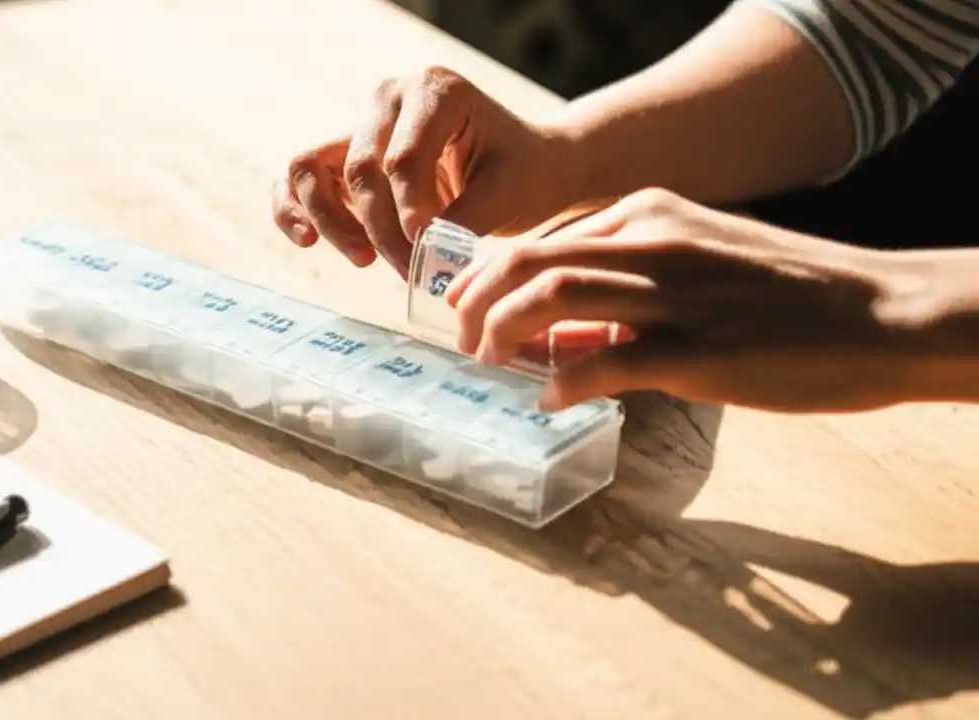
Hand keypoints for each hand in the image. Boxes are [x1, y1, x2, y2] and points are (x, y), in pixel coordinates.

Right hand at [271, 66, 580, 277]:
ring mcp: (359, 125)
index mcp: (434, 90)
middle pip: (360, 168)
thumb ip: (462, 224)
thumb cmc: (520, 174)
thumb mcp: (506, 195)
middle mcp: (388, 98)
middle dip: (382, 229)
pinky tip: (306, 241)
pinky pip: (297, 180)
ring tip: (366, 258)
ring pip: (312, 170)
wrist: (524, 168)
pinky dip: (293, 210)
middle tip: (411, 270)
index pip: (403, 157)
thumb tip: (423, 262)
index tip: (428, 248)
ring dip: (332, 222)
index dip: (410, 210)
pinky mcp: (341, 157)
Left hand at [445, 188, 929, 412]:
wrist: (880, 313)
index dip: (494, 275)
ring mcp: (673, 293)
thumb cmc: (788, 294)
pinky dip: (562, 382)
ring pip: (552, 295)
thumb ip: (628, 282)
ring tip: (488, 363)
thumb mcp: (701, 258)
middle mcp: (653, 240)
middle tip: (462, 339)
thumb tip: (558, 331)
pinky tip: (550, 402)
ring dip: (503, 331)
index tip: (470, 307)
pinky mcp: (696, 351)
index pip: (546, 237)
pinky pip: (604, 362)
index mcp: (651, 213)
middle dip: (478, 301)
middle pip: (531, 258)